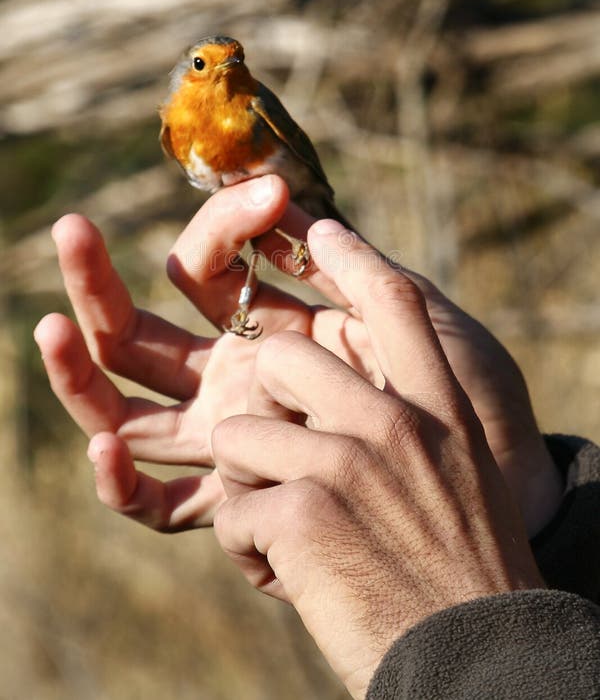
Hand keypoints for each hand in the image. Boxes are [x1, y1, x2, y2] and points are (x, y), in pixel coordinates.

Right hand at [35, 174, 560, 533]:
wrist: (507, 475)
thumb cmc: (465, 389)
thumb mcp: (407, 310)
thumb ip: (345, 264)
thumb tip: (285, 198)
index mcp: (268, 331)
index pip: (204, 272)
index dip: (221, 228)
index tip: (270, 195)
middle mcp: (234, 383)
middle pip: (138, 335)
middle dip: (96, 280)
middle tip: (70, 228)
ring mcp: (229, 443)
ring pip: (124, 410)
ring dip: (78, 371)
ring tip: (51, 326)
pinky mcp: (235, 507)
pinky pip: (159, 503)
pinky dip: (122, 484)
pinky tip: (108, 448)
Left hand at [212, 220, 544, 698]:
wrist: (483, 658)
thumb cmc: (469, 568)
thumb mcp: (459, 471)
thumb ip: (417, 417)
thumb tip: (358, 377)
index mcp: (435, 408)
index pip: (395, 304)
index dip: (354, 261)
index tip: (321, 232)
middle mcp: (392, 422)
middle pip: (280, 360)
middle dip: (260, 410)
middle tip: (287, 465)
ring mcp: (345, 462)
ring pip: (236, 434)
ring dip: (249, 494)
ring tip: (297, 539)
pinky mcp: (301, 513)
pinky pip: (228, 512)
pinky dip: (249, 554)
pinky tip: (298, 579)